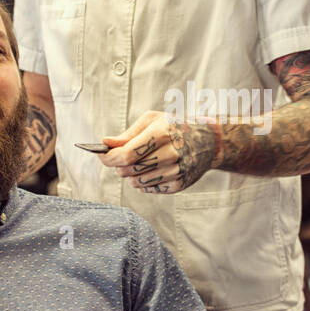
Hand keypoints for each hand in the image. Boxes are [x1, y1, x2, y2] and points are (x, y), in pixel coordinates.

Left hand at [98, 110, 218, 193]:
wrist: (208, 141)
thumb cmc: (175, 127)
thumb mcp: (153, 121)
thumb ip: (128, 134)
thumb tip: (105, 143)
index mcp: (162, 133)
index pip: (127, 154)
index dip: (109, 158)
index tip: (101, 156)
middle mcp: (170, 154)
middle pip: (129, 170)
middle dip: (118, 166)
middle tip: (121, 159)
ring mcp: (176, 171)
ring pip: (136, 182)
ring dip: (130, 175)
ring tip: (137, 164)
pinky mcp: (179, 184)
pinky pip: (149, 189)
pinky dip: (143, 182)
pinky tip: (150, 170)